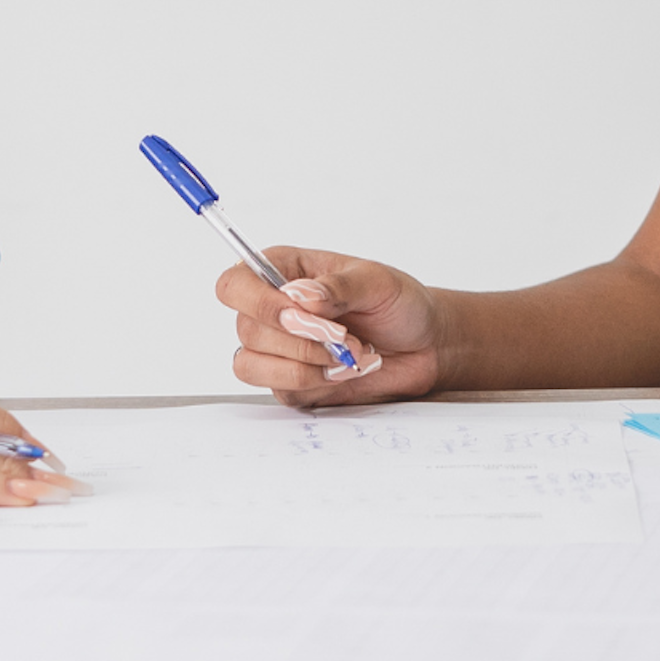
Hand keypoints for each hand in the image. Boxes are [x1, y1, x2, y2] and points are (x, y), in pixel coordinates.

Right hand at [219, 248, 444, 406]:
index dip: (259, 303)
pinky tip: (344, 371)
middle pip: (246, 328)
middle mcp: (271, 309)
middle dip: (300, 339)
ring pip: (252, 364)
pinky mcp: (289, 383)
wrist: (423, 347)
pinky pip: (279, 389)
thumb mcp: (377, 282)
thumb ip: (337, 287)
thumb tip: (300, 296)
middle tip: (345, 337)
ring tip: (346, 356)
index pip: (236, 284)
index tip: (300, 314)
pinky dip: (315, 383)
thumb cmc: (398, 304)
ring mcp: (277, 349)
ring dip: (304, 365)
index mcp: (283, 271)